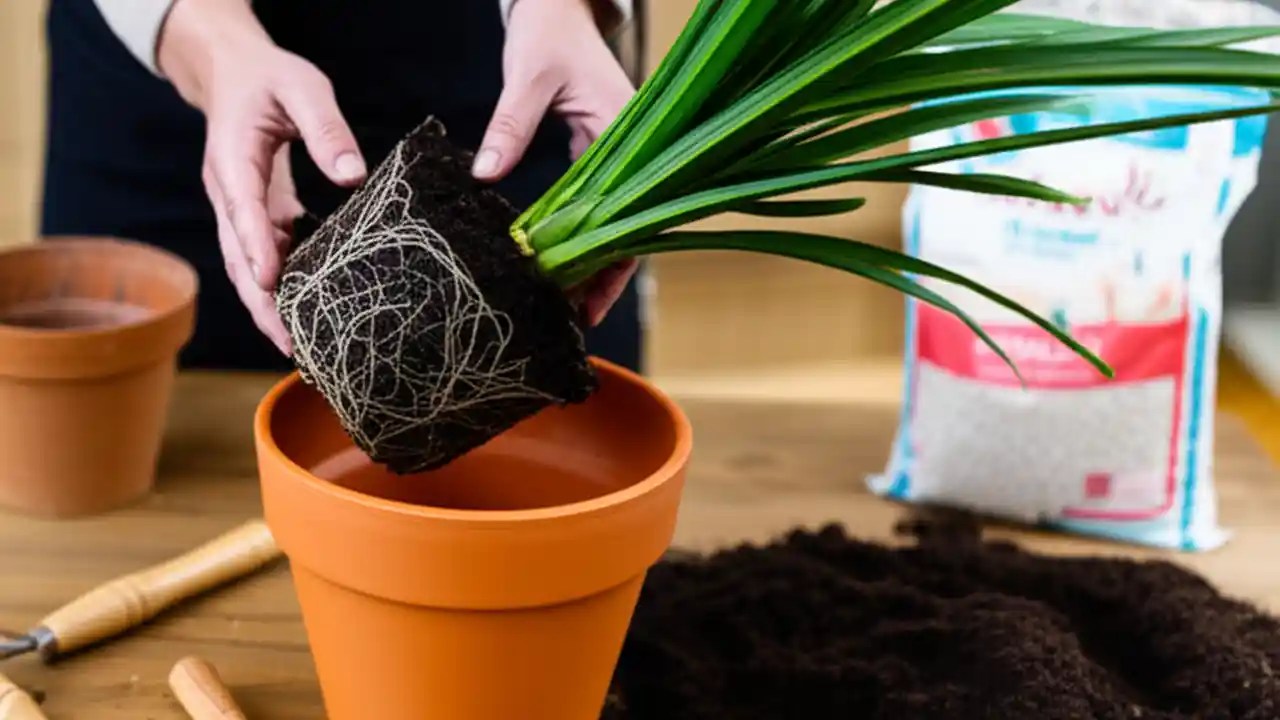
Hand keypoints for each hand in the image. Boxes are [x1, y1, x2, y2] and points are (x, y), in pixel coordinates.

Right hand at [157, 0, 367, 354]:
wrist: (233, 74)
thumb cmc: (270, 78)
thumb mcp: (303, 86)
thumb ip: (326, 127)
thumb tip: (353, 175)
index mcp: (233, 158)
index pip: (242, 207)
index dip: (255, 245)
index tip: (269, 281)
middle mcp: (228, 192)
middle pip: (237, 256)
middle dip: (260, 302)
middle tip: (290, 344)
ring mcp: (238, 209)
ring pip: (247, 267)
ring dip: (268, 307)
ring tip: (299, 348)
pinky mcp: (255, 217)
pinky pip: (265, 258)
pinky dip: (281, 290)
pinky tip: (308, 316)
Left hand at [475, 0, 638, 326]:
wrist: (557, 2)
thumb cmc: (548, 30)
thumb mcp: (527, 76)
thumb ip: (510, 125)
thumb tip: (486, 175)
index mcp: (626, 133)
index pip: (629, 219)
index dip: (610, 270)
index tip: (585, 308)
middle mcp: (631, 151)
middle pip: (624, 232)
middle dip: (598, 280)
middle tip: (567, 320)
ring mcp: (617, 153)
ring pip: (610, 222)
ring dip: (587, 262)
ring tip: (559, 303)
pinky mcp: (598, 150)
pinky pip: (594, 202)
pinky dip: (576, 233)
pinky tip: (554, 260)